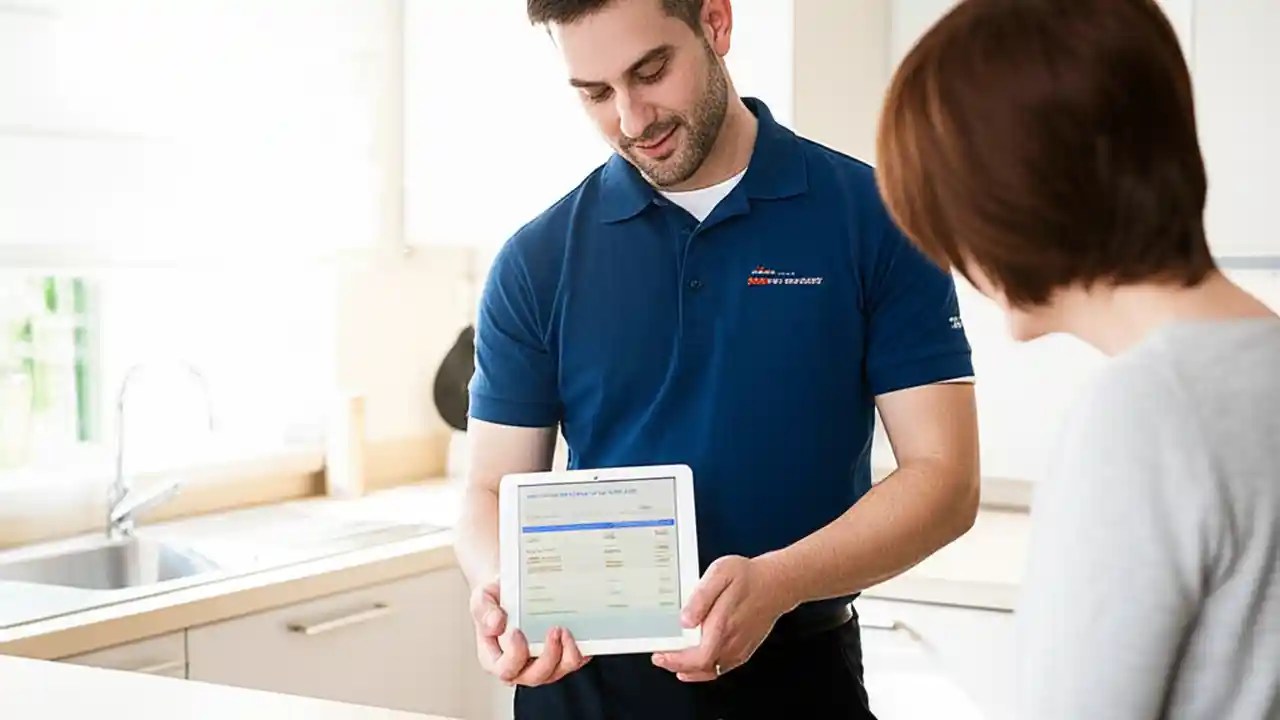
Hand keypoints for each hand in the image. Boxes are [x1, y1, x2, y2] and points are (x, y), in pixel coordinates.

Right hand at [469, 578, 590, 686]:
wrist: (510, 589)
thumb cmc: (495, 599)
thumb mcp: (481, 599)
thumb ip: (484, 611)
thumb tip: (497, 624)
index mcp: (496, 659)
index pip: (506, 670)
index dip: (514, 655)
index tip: (516, 630)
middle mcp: (520, 668)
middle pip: (536, 676)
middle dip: (548, 656)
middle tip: (553, 629)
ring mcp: (542, 664)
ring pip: (558, 671)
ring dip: (567, 654)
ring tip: (566, 629)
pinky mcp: (561, 656)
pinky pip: (574, 661)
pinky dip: (581, 650)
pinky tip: (580, 633)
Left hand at [651, 555, 794, 681]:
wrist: (777, 582)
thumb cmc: (749, 577)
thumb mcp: (720, 574)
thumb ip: (701, 597)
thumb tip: (685, 619)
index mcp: (722, 624)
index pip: (697, 658)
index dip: (676, 661)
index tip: (660, 655)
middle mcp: (731, 641)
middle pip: (700, 667)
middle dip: (676, 665)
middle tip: (661, 657)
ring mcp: (739, 647)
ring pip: (711, 670)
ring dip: (690, 669)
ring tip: (674, 661)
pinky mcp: (744, 649)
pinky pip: (723, 667)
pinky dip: (706, 670)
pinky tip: (697, 664)